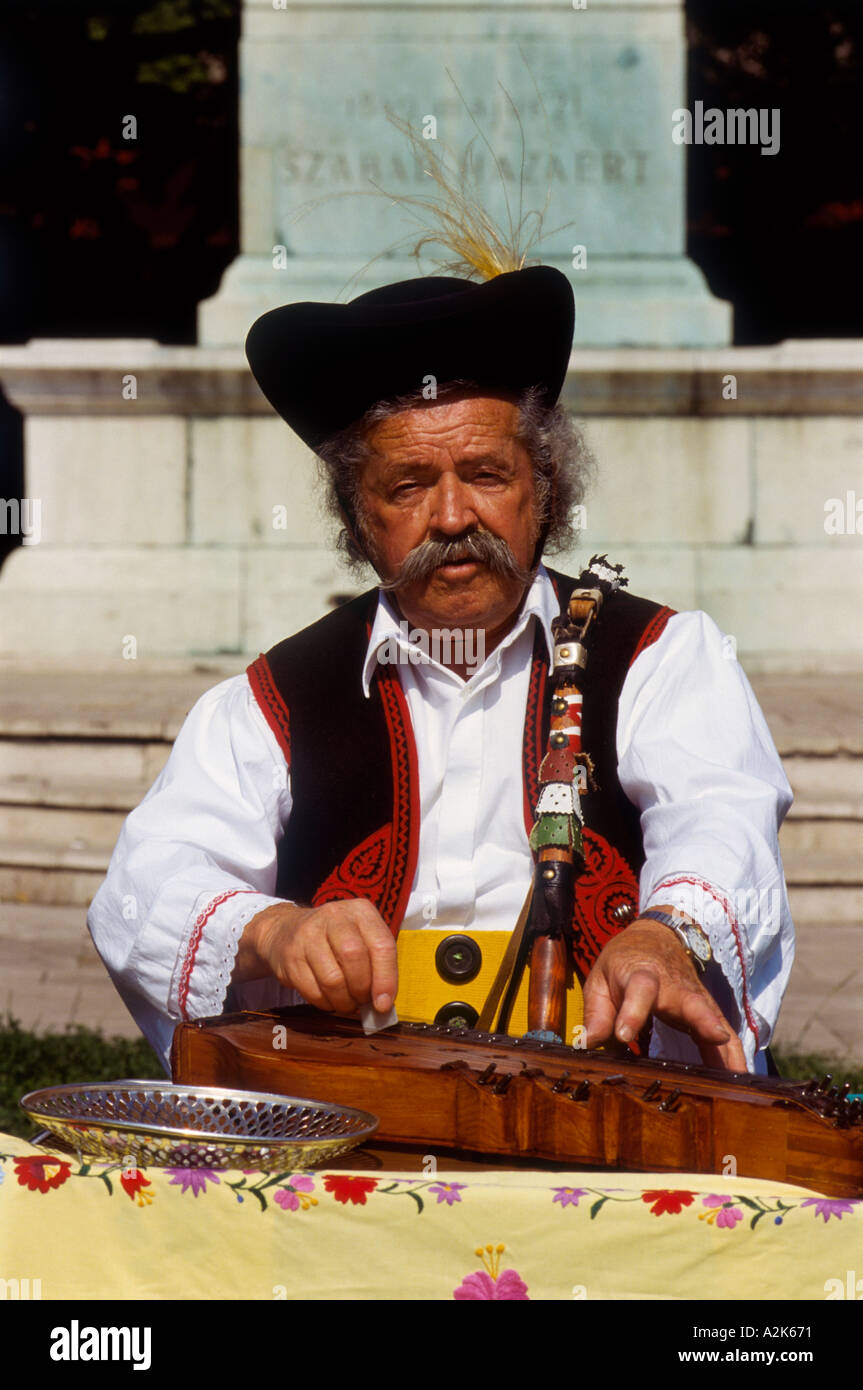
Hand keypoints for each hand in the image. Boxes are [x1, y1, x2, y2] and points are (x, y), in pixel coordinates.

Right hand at [234, 899, 397, 1015]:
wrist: (287, 929)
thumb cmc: (335, 940)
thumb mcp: (362, 938)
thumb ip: (377, 966)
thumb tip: (383, 1004)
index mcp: (360, 911)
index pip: (382, 945)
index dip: (386, 979)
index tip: (384, 1004)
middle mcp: (334, 916)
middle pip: (354, 958)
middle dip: (362, 989)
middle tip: (362, 1001)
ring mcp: (308, 934)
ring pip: (332, 979)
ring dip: (343, 1001)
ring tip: (346, 1003)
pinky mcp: (290, 956)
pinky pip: (312, 991)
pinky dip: (325, 1003)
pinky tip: (329, 999)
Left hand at [582, 916, 746, 1071]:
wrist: (657, 937)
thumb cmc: (624, 962)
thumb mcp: (601, 979)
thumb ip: (596, 1012)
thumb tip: (587, 1044)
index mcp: (641, 973)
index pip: (639, 989)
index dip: (631, 1012)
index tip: (624, 1036)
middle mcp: (675, 985)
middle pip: (692, 1001)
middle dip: (704, 1019)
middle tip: (717, 1039)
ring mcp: (696, 998)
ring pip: (715, 1021)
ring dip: (728, 1048)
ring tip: (738, 1077)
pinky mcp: (708, 1012)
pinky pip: (723, 1035)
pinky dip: (733, 1056)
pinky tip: (739, 1080)